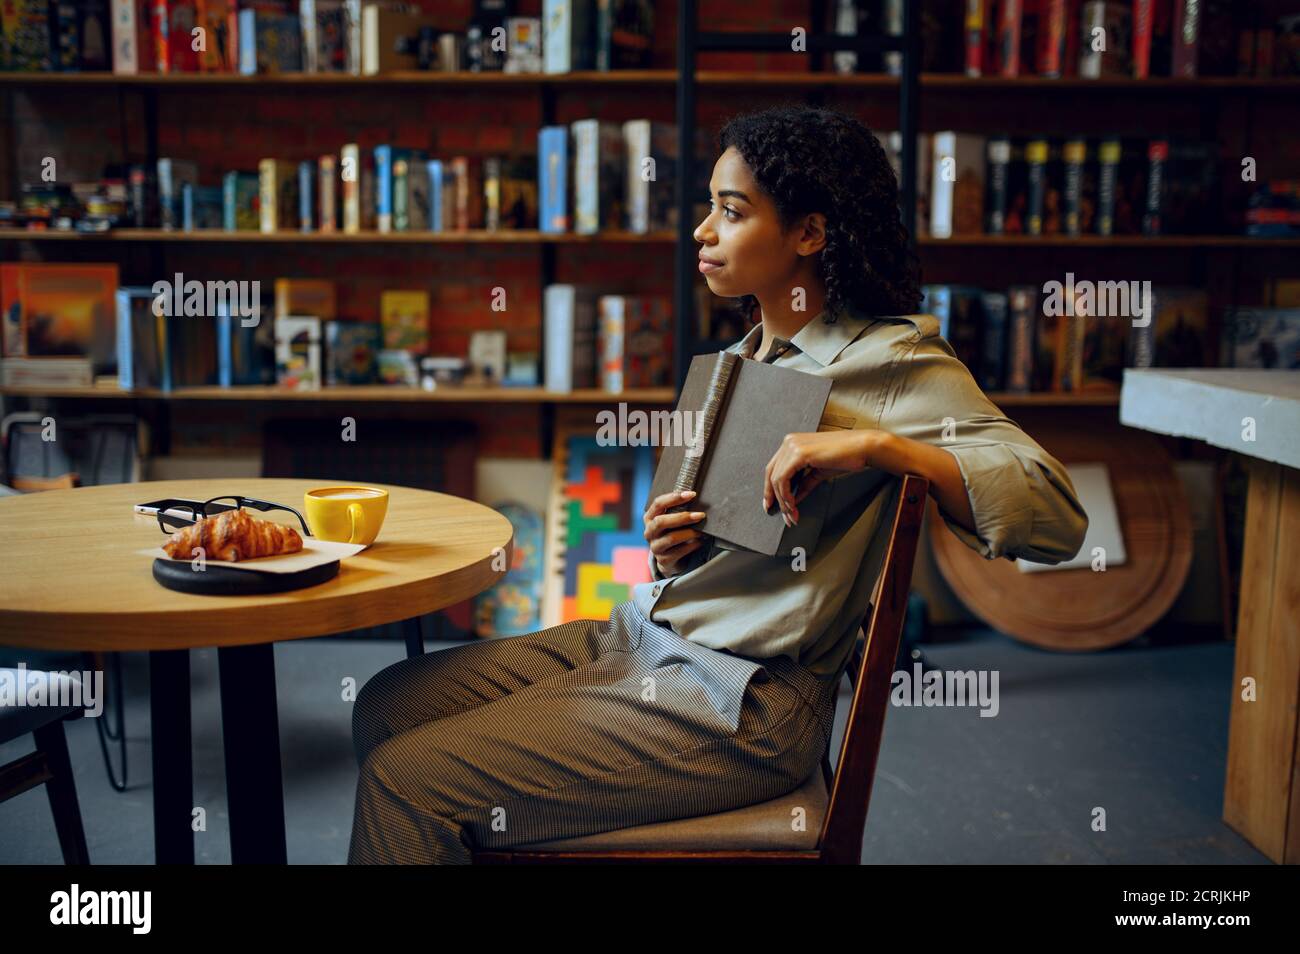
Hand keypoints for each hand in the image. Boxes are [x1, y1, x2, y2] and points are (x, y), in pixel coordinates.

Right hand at [643, 490, 709, 576]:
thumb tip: (695, 498)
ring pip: (671, 538)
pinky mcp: (664, 560)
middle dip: (682, 517)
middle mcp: (649, 532)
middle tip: (700, 515)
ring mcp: (655, 547)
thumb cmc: (673, 533)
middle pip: (661, 522)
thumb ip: (678, 510)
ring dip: (690, 533)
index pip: (658, 504)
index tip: (692, 495)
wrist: (670, 559)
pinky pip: (679, 552)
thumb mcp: (671, 521)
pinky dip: (692, 546)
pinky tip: (700, 542)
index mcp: (649, 518)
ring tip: (702, 531)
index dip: (674, 498)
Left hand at [762, 430, 879, 525]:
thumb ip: (804, 483)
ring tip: (792, 515)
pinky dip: (786, 495)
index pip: (773, 468)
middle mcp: (789, 442)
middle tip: (782, 515)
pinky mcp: (799, 453)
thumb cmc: (845, 456)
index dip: (769, 488)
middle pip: (770, 474)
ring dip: (784, 501)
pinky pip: (784, 478)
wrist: (862, 448)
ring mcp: (792, 446)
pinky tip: (793, 505)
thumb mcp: (818, 472)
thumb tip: (794, 498)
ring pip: (776, 479)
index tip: (771, 504)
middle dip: (774, 497)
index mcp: (793, 443)